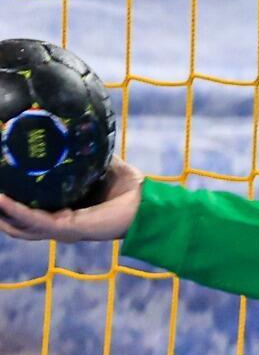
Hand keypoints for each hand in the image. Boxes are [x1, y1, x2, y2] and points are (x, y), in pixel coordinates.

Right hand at [0, 155, 144, 242]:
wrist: (148, 202)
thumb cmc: (126, 187)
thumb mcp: (96, 164)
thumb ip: (80, 150)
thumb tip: (67, 125)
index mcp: (59, 209)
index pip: (24, 207)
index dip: (6, 198)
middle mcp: (56, 222)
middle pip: (14, 220)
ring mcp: (61, 228)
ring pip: (18, 225)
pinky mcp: (68, 229)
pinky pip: (35, 221)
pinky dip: (15, 211)